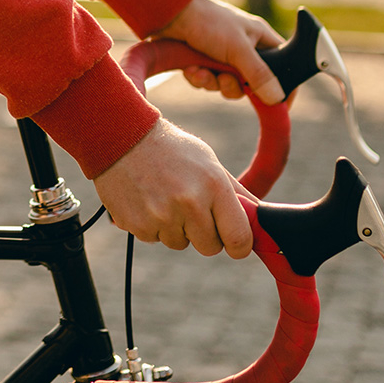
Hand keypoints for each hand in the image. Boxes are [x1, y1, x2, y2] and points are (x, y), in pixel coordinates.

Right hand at [93, 118, 253, 257]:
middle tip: (191, 208)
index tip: (233, 240)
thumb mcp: (209, 162)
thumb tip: (262, 219)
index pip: (239, 239)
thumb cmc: (171, 149)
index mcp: (213, 186)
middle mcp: (189, 204)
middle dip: (204, 234)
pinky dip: (153, 225)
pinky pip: (155, 239)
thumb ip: (237, 194)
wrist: (121, 135)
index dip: (238, 244)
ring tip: (163, 197)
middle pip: (210, 247)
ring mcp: (161, 217)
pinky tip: (146, 200)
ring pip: (180, 244)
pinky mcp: (137, 225)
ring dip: (176, 228)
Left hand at [159, 0, 284, 103]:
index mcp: (261, 40)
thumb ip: (258, 74)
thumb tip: (277, 99)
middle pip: (252, 85)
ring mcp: (224, 57)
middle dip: (234, 86)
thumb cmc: (208, 22)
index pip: (284, 68)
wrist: (169, 14)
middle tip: (224, 79)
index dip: (284, 88)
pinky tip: (190, 69)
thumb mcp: (238, 48)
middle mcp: (245, 50)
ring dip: (212, 82)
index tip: (280, 107)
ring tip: (201, 70)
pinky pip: (207, 83)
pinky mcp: (203, 63)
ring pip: (227, 86)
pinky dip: (198, 79)